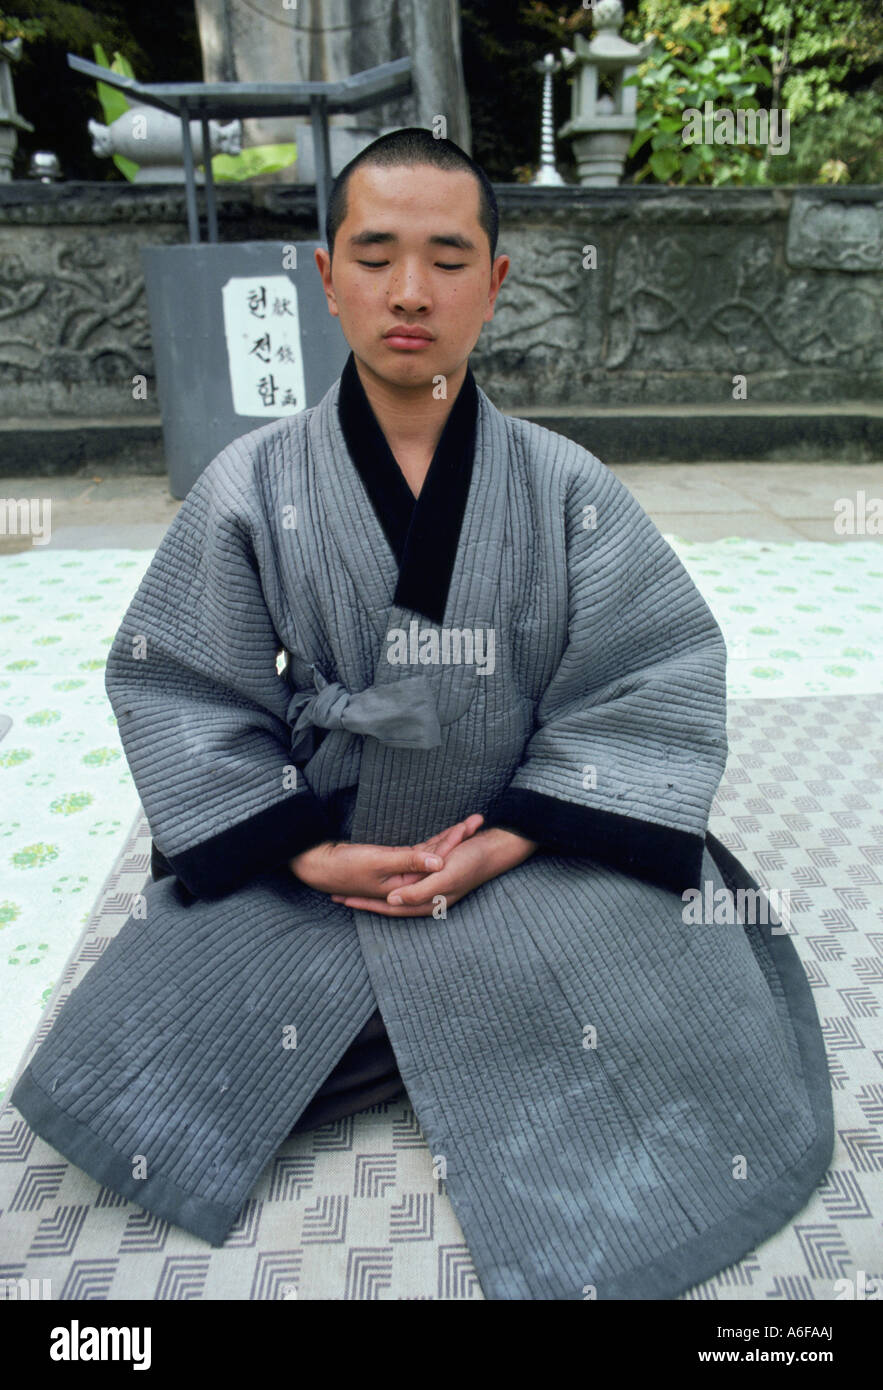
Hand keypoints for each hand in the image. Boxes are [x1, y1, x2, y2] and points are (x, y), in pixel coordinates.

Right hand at [289, 813, 485, 899]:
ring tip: (472, 823)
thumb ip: (411, 862)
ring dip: (451, 839)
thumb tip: (442, 864)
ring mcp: (404, 873)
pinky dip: (437, 840)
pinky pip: (422, 851)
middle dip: (458, 840)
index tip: (470, 829)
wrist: (321, 866)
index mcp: (408, 887)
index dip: (455, 846)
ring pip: (433, 854)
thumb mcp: (380, 862)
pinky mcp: (397, 863)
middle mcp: (409, 883)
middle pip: (439, 860)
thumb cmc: (347, 865)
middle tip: (478, 822)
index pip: (438, 865)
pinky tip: (452, 832)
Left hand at [329, 825, 538, 916]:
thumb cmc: (472, 862)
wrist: (498, 847)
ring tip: (353, 884)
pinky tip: (381, 868)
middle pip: (390, 900)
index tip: (341, 901)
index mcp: (430, 901)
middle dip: (365, 898)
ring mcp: (432, 882)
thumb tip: (391, 901)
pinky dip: (394, 872)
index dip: (366, 905)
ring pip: (398, 886)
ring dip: (377, 886)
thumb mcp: (443, 877)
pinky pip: (408, 872)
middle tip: (338, 897)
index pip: (390, 907)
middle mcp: (430, 895)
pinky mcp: (436, 867)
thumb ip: (417, 891)